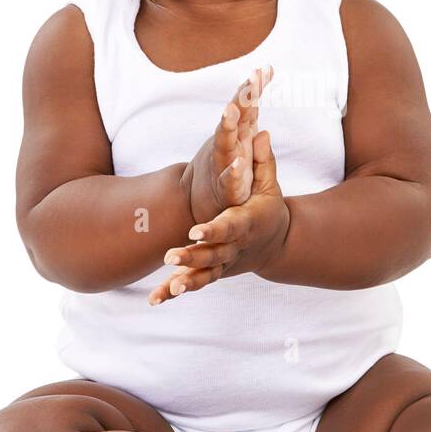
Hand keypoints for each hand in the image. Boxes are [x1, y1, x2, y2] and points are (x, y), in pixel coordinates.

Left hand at [149, 128, 289, 305]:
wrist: (276, 243)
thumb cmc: (268, 208)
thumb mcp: (270, 185)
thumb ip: (263, 162)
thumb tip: (262, 133)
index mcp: (247, 224)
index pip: (230, 227)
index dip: (214, 230)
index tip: (195, 231)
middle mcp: (236, 247)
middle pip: (214, 255)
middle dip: (193, 257)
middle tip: (171, 256)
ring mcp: (225, 263)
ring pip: (205, 275)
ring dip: (186, 281)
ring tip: (168, 285)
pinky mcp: (216, 272)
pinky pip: (195, 283)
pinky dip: (173, 292)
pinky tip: (154, 299)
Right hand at [182, 64, 271, 228]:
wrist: (202, 205)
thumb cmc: (228, 168)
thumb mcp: (243, 135)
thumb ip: (251, 112)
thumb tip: (259, 83)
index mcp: (238, 133)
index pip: (248, 105)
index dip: (255, 87)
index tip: (266, 68)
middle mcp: (230, 145)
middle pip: (237, 118)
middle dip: (243, 98)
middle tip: (250, 79)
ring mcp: (224, 166)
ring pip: (226, 144)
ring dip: (228, 127)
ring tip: (231, 110)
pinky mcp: (226, 190)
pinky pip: (231, 180)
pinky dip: (234, 172)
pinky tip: (240, 163)